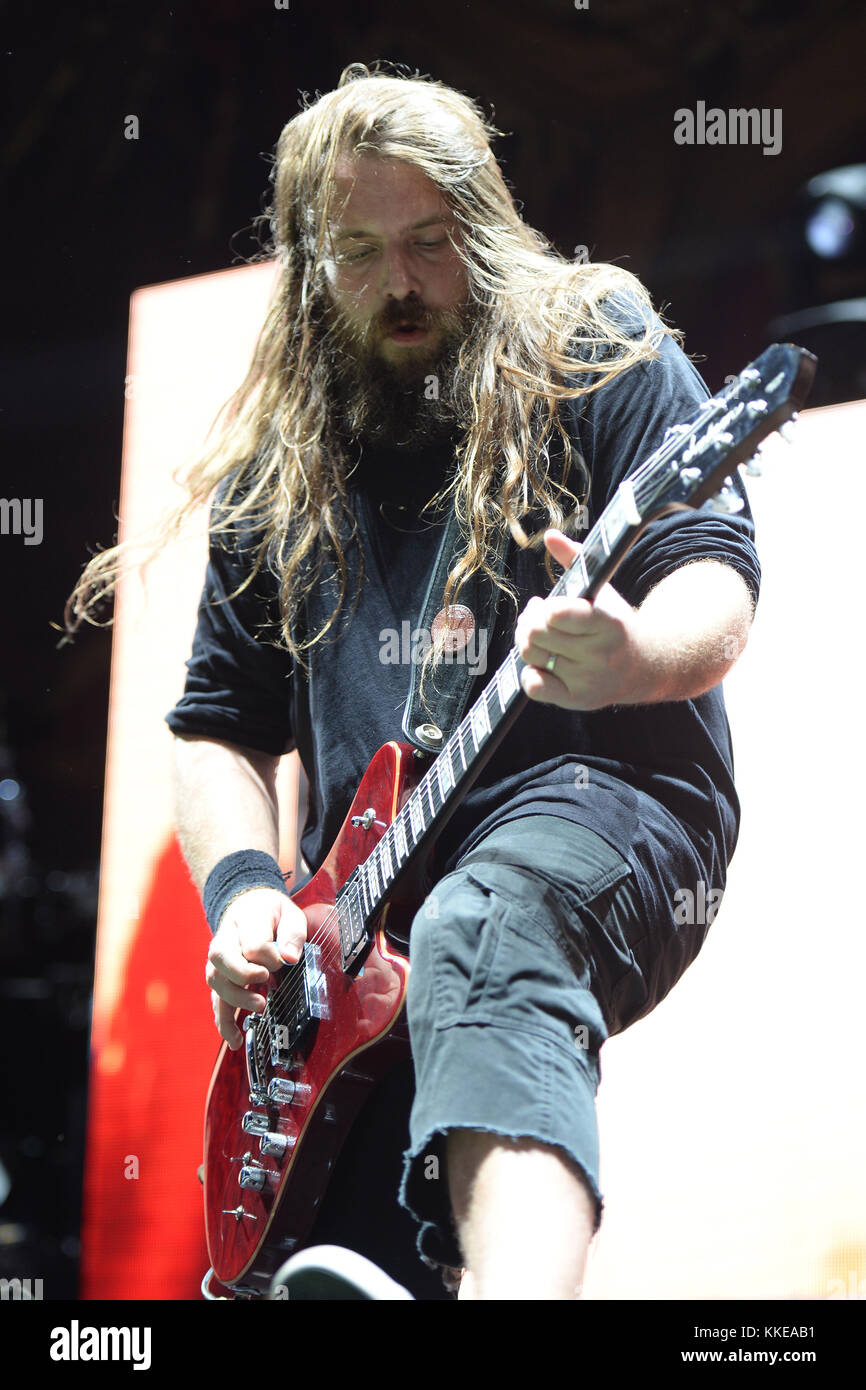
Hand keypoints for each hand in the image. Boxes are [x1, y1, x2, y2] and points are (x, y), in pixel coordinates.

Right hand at [205, 887, 308, 1049]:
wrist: (247, 906)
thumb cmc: (271, 913)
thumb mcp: (290, 914)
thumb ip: (292, 934)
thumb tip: (290, 957)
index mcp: (245, 919)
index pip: (251, 942)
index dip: (268, 956)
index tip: (282, 960)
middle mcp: (225, 939)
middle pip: (221, 959)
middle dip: (242, 975)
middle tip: (265, 981)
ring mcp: (218, 960)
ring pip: (215, 980)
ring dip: (234, 998)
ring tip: (259, 1008)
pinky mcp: (219, 978)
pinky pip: (216, 1000)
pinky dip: (223, 1021)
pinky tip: (235, 1039)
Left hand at [515, 529, 644, 710]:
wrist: (647, 667)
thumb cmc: (616, 623)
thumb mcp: (603, 591)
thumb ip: (576, 560)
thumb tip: (549, 535)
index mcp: (608, 623)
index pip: (560, 615)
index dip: (546, 608)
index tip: (548, 604)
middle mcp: (599, 654)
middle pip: (536, 633)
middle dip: (530, 621)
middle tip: (538, 616)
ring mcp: (588, 680)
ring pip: (531, 655)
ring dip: (527, 642)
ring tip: (540, 635)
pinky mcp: (577, 700)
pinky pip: (533, 686)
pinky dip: (530, 673)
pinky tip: (543, 663)